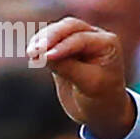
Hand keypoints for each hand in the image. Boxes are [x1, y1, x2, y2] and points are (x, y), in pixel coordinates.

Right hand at [32, 16, 135, 138]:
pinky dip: (40, 46)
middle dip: (50, 36)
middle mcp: (94, 37)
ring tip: (31, 54)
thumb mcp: (89, 85)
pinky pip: (49, 42)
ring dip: (42, 40)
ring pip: (57, 32)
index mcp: (107, 43)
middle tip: (35, 50)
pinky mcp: (64, 50)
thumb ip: (68, 68)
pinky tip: (33, 55)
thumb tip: (43, 54)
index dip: (62, 46)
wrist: (101, 111)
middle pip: (69, 27)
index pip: (81, 39)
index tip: (46, 57)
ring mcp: (78, 41)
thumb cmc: (101, 98)